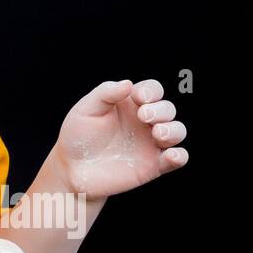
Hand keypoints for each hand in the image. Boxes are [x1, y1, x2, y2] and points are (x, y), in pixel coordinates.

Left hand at [52, 78, 187, 197]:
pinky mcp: (154, 165)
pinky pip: (177, 159)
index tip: (141, 97)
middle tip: (144, 116)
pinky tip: (171, 155)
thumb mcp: (86, 109)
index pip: (152, 90)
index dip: (152, 91)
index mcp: (130, 104)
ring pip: (177, 131)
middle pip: (167, 109)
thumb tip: (128, 83)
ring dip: (173, 130)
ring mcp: (150, 143)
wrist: (73, 169)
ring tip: (157, 133)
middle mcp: (144, 121)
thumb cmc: (78, 135)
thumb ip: (105, 93)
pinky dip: (179, 156)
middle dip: (161, 110)